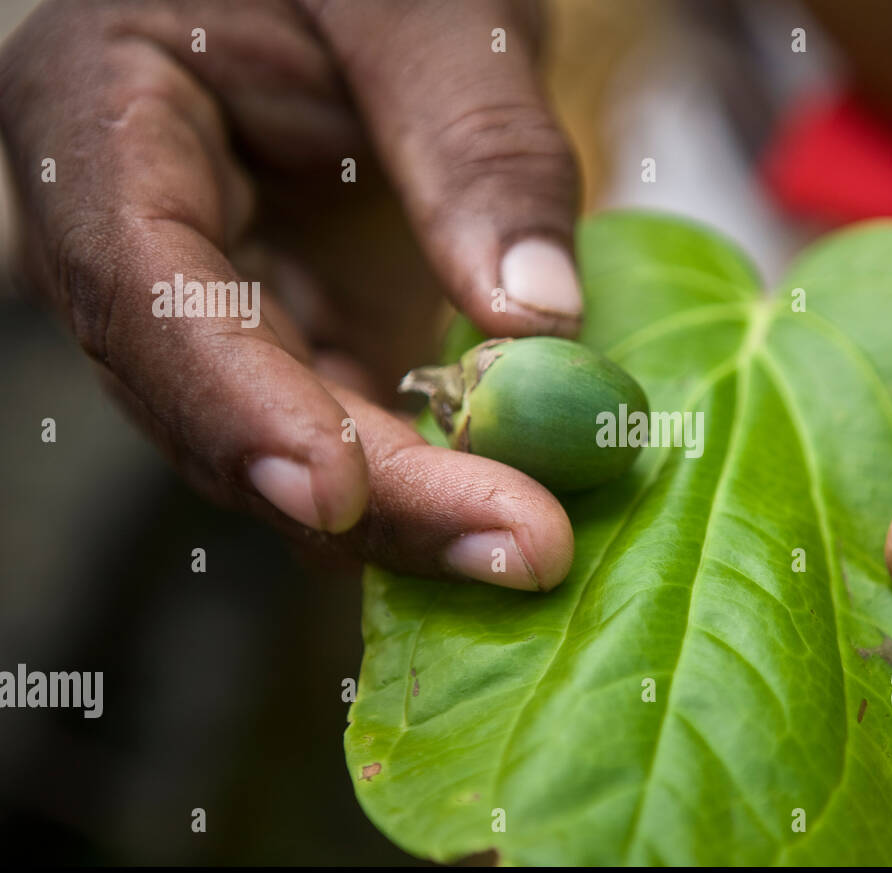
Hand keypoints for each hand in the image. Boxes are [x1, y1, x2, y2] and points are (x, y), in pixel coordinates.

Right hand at [0, 0, 580, 588]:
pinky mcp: (295, 331)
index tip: (338, 493)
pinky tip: (509, 507)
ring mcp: (217, 297)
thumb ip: (477, 143)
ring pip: (286, 440)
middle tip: (519, 547)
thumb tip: (536, 322)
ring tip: (529, 544)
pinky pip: (343, 426)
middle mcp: (136, 235)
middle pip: (221, 399)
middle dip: (370, 494)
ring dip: (407, 509)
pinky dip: (425, 475)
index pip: (140, 286)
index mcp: (101, 115)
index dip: (236, 404)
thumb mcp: (429, 6)